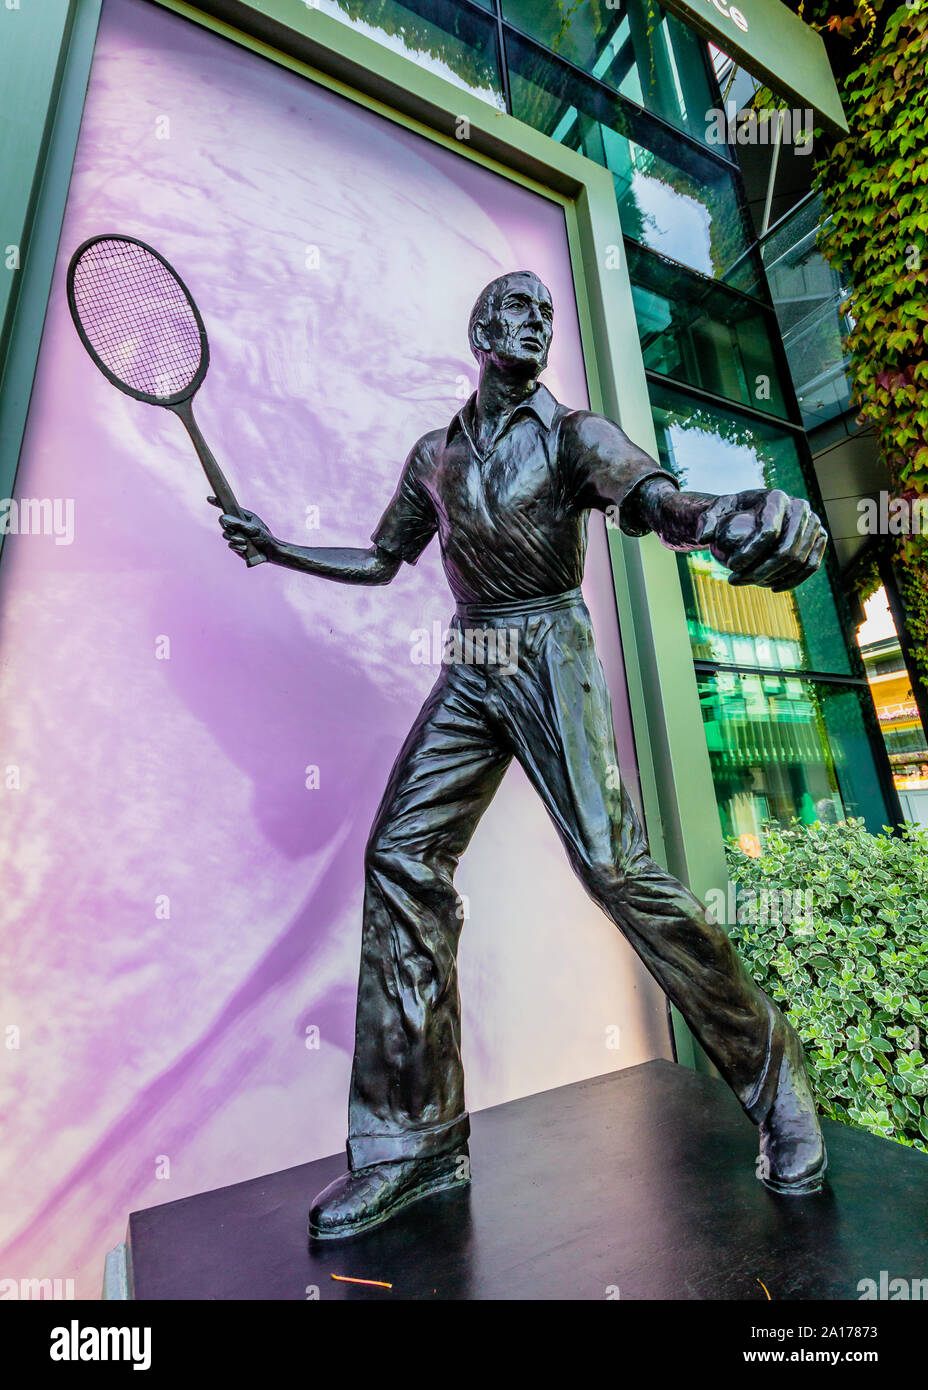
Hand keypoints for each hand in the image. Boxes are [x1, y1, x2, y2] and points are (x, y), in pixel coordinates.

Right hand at [207, 495, 276, 560]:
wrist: (270, 553)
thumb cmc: (265, 538)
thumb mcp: (252, 529)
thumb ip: (238, 523)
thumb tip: (223, 518)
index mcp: (244, 516)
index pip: (229, 507)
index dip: (218, 502)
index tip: (209, 498)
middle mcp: (238, 524)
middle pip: (223, 522)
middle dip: (226, 527)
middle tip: (233, 531)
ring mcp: (236, 535)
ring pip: (225, 535)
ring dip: (235, 539)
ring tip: (246, 542)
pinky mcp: (236, 545)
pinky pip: (230, 544)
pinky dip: (237, 546)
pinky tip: (245, 548)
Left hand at [697, 489, 826, 590]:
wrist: (758, 509)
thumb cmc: (734, 510)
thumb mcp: (715, 510)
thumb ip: (707, 521)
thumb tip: (705, 538)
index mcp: (778, 497)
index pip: (768, 531)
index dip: (750, 553)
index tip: (731, 567)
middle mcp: (801, 507)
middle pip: (785, 550)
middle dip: (760, 571)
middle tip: (736, 580)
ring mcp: (814, 523)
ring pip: (798, 560)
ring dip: (773, 578)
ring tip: (748, 583)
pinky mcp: (820, 538)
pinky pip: (810, 565)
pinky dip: (794, 579)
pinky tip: (772, 588)